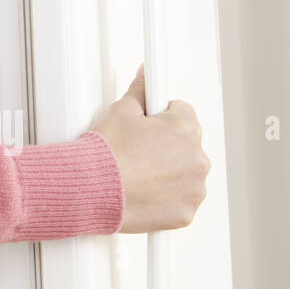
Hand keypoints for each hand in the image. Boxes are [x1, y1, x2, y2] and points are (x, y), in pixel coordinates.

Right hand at [88, 64, 210, 232]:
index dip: (160, 116)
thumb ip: (140, 91)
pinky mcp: (186, 212)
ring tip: (137, 172)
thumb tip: (146, 76)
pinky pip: (182, 199)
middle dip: (166, 144)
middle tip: (137, 149)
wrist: (92, 190)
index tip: (148, 123)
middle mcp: (197, 158)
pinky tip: (143, 190)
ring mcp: (194, 188)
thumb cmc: (105, 154)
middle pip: (187, 143)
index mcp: (184, 128)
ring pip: (186, 172)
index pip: (183, 111)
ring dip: (169, 171)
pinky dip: (167, 197)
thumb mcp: (120, 112)